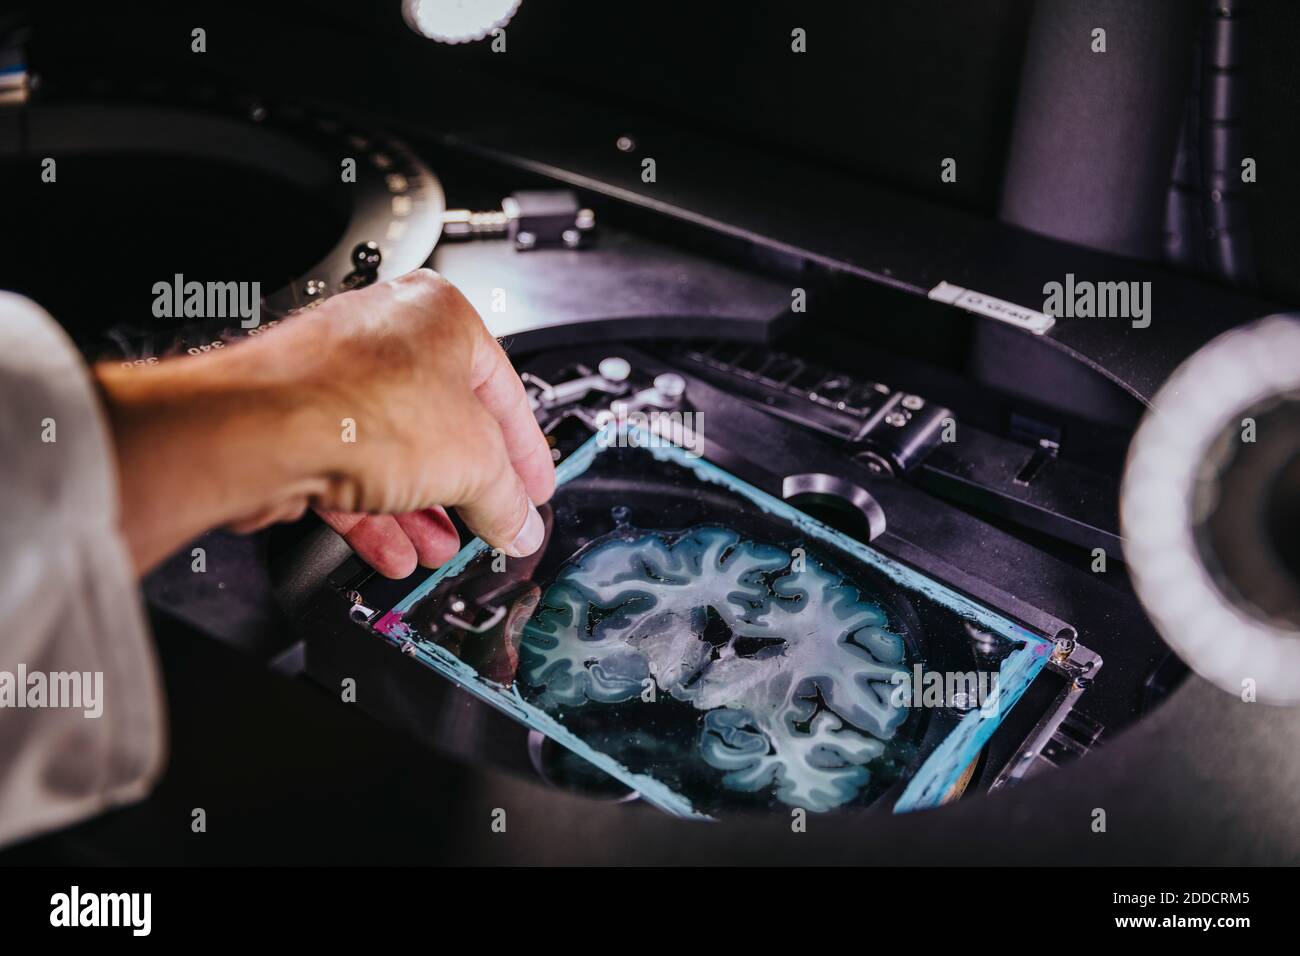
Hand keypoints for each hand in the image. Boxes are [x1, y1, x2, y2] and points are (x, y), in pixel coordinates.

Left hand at [96, 269, 555, 576]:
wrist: (257, 430)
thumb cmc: (356, 408)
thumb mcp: (475, 463)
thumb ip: (507, 499)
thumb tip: (520, 522)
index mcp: (441, 316)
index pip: (504, 393)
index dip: (526, 454)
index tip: (533, 492)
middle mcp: (387, 337)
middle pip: (446, 425)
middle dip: (468, 489)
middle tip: (490, 524)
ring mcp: (338, 379)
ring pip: (396, 453)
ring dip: (423, 510)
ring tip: (442, 547)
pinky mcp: (299, 422)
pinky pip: (352, 472)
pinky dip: (377, 515)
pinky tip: (396, 551)